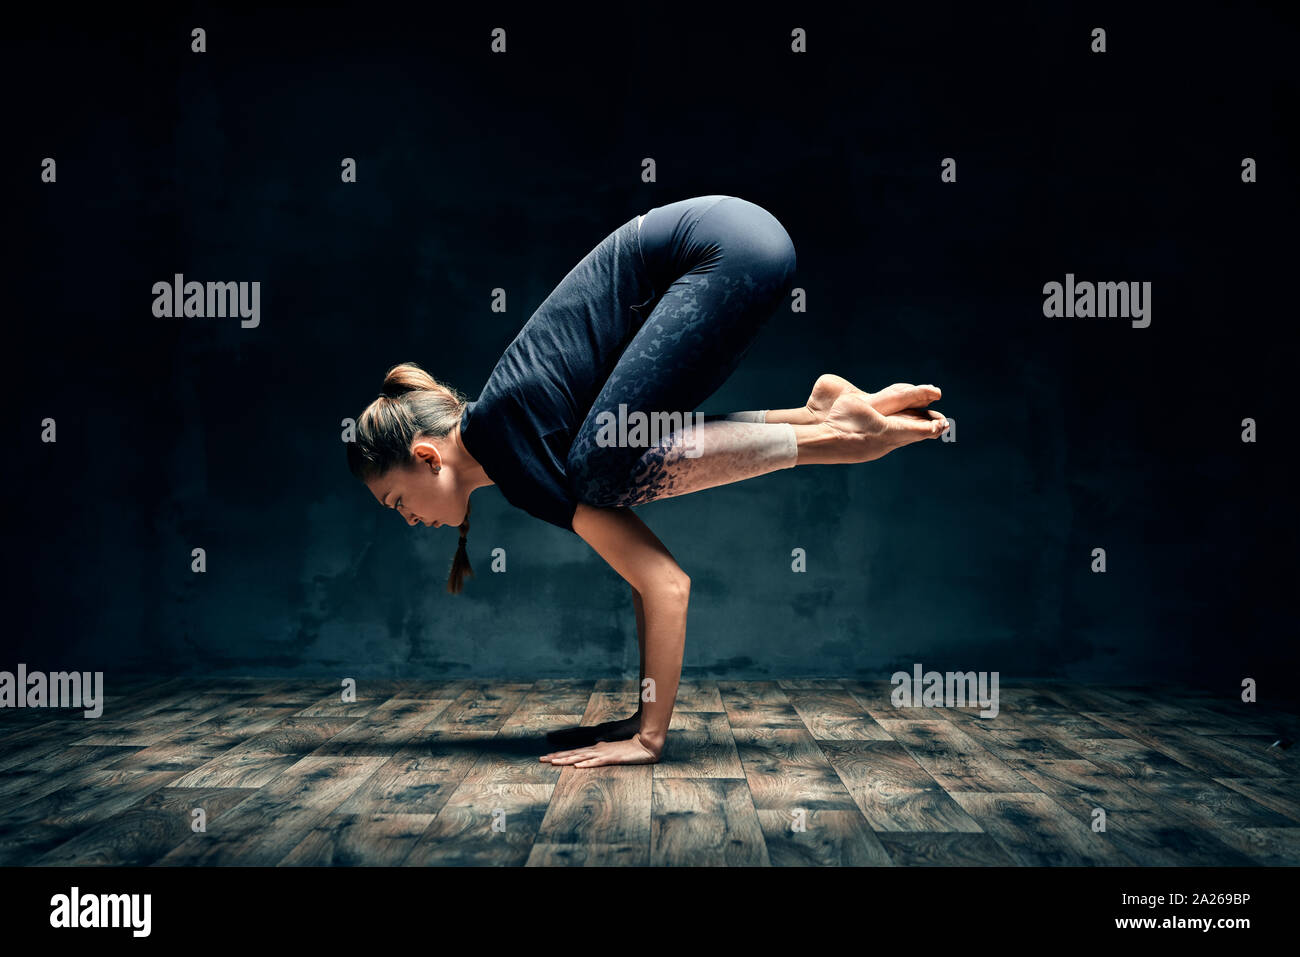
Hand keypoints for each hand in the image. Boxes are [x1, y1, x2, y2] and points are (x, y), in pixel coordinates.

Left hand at [539, 732, 660, 767]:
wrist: (647, 743)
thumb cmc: (631, 748)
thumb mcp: (613, 753)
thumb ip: (602, 756)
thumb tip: (590, 760)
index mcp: (597, 749)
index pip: (575, 752)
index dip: (560, 755)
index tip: (547, 758)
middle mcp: (597, 749)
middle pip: (573, 754)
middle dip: (556, 756)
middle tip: (541, 759)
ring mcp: (604, 753)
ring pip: (581, 757)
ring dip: (567, 760)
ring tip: (553, 762)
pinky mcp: (612, 758)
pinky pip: (598, 762)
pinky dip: (587, 764)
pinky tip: (578, 766)